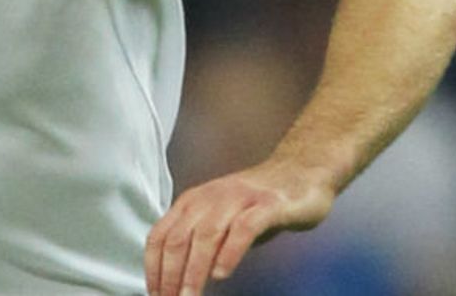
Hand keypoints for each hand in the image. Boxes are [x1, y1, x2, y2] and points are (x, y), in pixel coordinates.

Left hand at [144, 160, 334, 295]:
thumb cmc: (257, 203)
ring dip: (194, 270)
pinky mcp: (268, 205)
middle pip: (179, 238)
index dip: (154, 267)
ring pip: (206, 235)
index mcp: (192, 201)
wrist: (301, 171)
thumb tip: (177, 278)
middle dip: (170, 275)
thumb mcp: (219, 219)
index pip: (160, 235)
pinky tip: (221, 274)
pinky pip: (244, 229)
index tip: (155, 292)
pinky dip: (229, 252)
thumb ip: (199, 242)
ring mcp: (239, 199)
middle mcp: (210, 197)